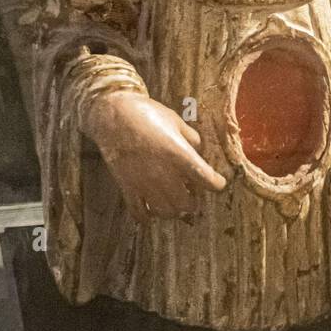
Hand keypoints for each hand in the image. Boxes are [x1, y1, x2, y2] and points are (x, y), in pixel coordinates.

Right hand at [82, 90, 226, 220]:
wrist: (113, 115)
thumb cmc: (147, 113)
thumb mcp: (176, 121)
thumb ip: (191, 138)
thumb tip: (197, 150)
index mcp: (180, 156)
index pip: (208, 180)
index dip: (217, 184)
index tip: (217, 182)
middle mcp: (165, 175)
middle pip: (187, 204)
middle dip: (194, 201)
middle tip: (192, 193)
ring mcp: (145, 184)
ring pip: (166, 212)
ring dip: (173, 209)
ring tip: (173, 201)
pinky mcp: (128, 188)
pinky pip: (140, 214)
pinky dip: (147, 216)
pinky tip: (151, 210)